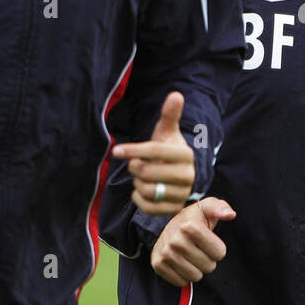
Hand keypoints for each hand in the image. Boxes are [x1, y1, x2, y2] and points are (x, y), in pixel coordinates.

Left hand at [112, 92, 195, 214]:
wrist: (183, 176)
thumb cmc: (170, 150)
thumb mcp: (169, 132)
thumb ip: (170, 115)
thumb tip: (176, 94)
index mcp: (186, 154)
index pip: (154, 151)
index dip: (133, 150)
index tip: (116, 150)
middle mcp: (188, 176)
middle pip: (147, 172)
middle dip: (135, 167)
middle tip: (135, 165)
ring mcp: (182, 194)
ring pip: (146, 190)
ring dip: (137, 183)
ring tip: (141, 177)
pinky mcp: (174, 210)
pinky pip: (147, 207)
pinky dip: (138, 198)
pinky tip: (140, 190)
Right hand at [151, 198, 235, 286]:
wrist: (169, 226)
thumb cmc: (194, 218)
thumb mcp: (208, 208)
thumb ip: (221, 209)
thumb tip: (231, 215)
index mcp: (190, 227)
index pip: (219, 253)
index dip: (218, 249)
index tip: (210, 241)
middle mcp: (175, 241)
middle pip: (208, 266)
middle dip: (208, 260)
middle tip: (200, 249)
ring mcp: (165, 254)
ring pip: (195, 277)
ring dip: (197, 269)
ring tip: (192, 256)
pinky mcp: (158, 265)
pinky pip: (181, 282)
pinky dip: (184, 276)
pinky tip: (182, 263)